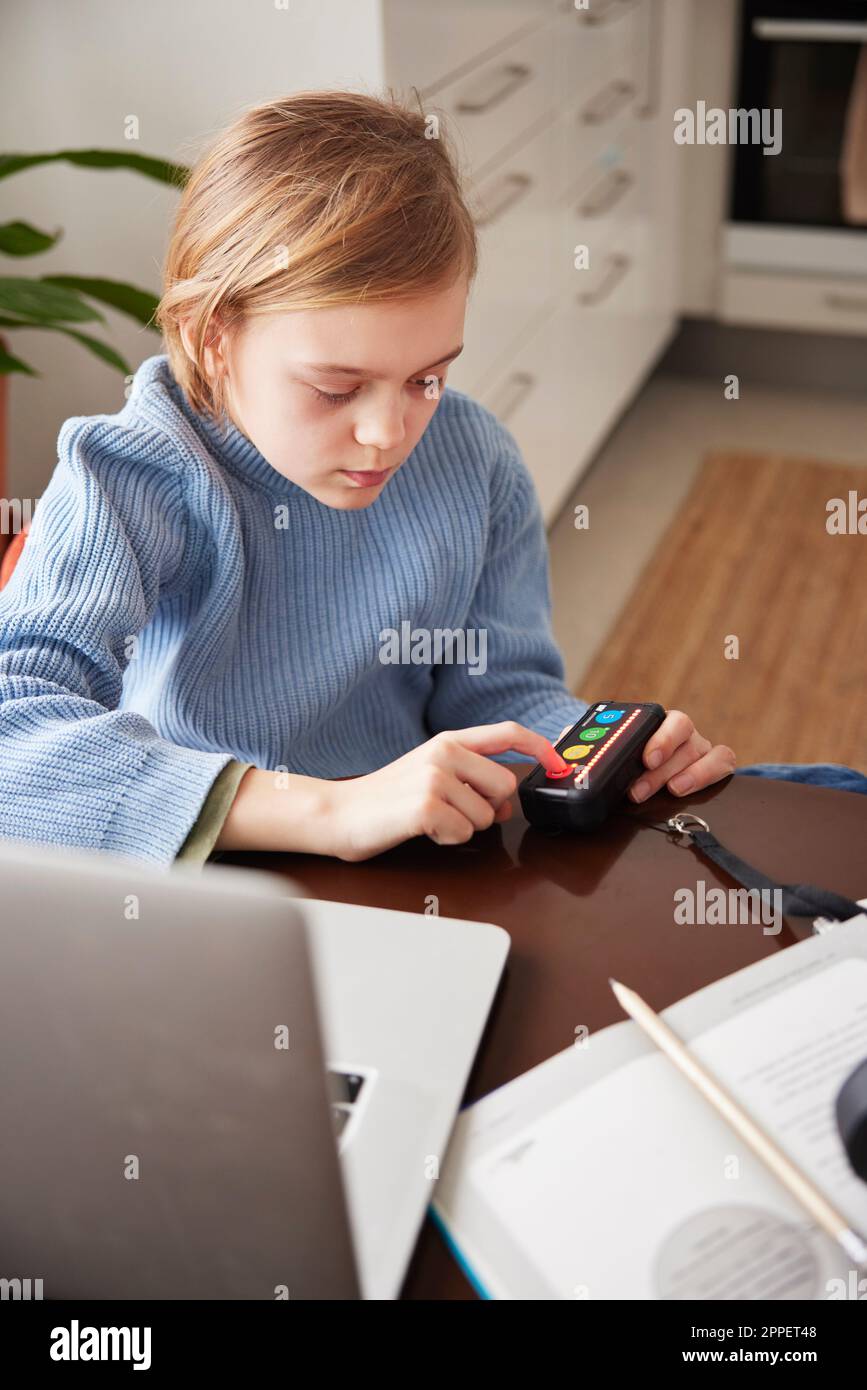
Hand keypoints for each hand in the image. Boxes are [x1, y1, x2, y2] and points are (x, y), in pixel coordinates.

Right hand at [330, 722, 569, 861]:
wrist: (339, 813)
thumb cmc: (385, 799)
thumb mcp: (431, 776)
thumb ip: (470, 779)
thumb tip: (505, 802)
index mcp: (448, 741)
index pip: (508, 732)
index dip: (541, 747)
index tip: (558, 763)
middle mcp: (444, 752)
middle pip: (505, 786)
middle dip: (488, 809)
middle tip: (453, 812)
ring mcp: (435, 777)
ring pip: (486, 816)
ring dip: (463, 828)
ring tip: (430, 820)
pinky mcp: (426, 805)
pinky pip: (463, 833)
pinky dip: (447, 840)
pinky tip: (422, 830)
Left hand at [554, 709, 735, 804]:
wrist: (634, 768)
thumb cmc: (619, 756)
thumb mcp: (601, 748)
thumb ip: (584, 742)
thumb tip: (562, 741)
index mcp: (658, 724)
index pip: (671, 721)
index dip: (662, 739)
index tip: (646, 759)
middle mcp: (683, 734)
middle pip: (686, 740)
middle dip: (662, 768)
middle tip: (639, 789)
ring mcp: (699, 749)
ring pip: (706, 753)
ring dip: (687, 774)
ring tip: (668, 791)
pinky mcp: (713, 765)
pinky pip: (724, 764)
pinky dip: (709, 774)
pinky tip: (687, 788)